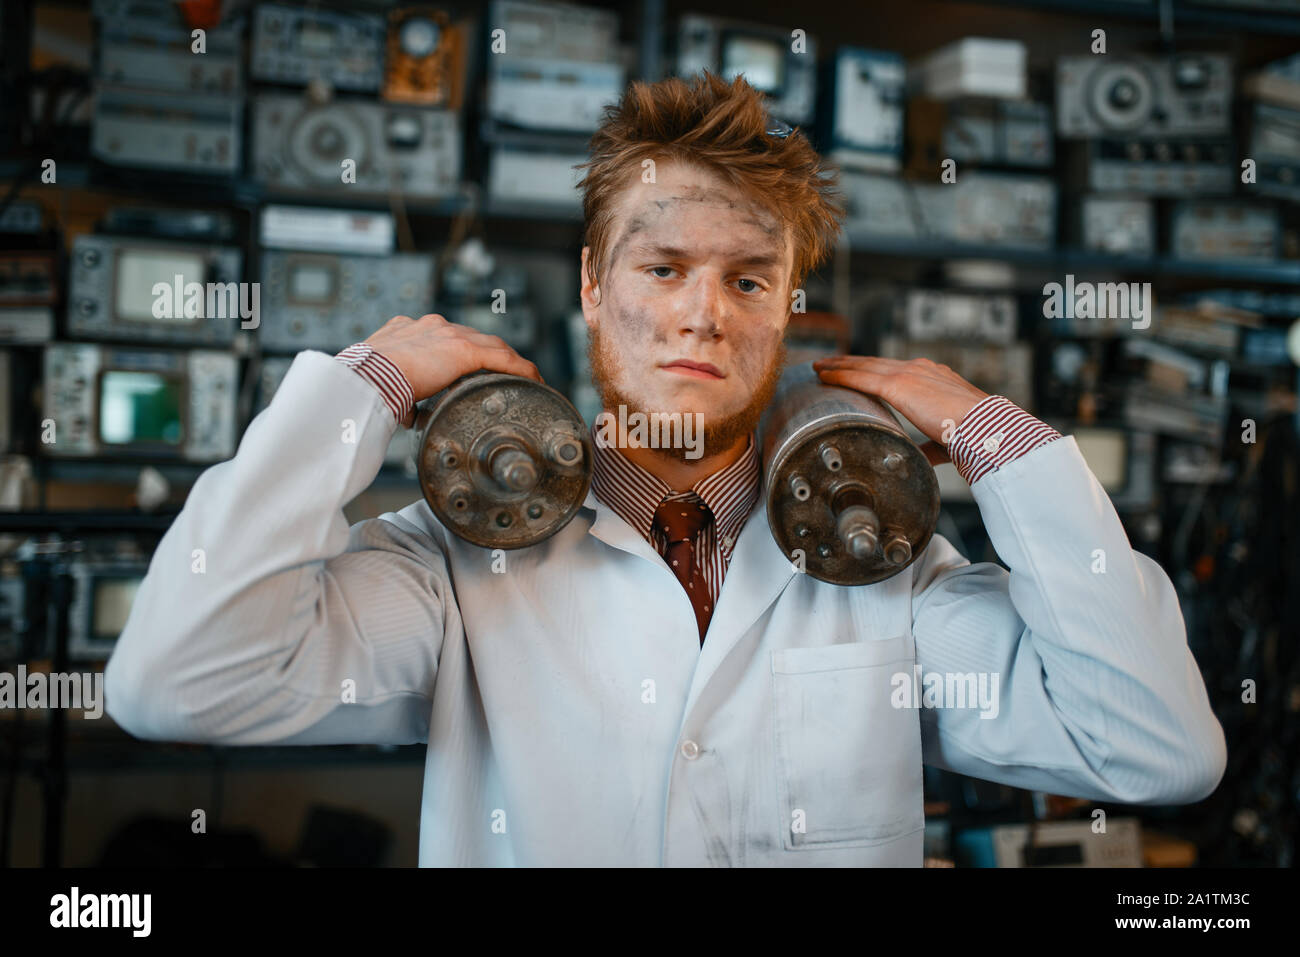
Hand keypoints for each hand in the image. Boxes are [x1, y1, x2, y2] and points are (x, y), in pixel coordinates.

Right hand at [364, 314, 542, 425]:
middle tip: (504, 374)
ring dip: (509, 362)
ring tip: (525, 378)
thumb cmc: (364, 384)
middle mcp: (430, 326)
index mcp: (408, 331)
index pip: (444, 339)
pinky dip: (519, 369)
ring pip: (491, 345)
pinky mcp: (462, 348)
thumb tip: (407, 414)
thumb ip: (401, 394)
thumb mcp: (382, 383)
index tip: (468, 368)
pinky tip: (533, 379)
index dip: (461, 353)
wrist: (364, 377)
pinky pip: (501, 358)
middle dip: (489, 355)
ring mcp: (447, 334)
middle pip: (472, 338)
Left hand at [811, 355, 988, 466]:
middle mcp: (921, 370)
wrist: (987, 428)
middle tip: (828, 363)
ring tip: (819, 366)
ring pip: (864, 366)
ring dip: (839, 366)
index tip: (857, 372)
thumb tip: (920, 457)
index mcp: (934, 378)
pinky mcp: (899, 385)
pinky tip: (824, 376)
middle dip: (850, 363)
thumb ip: (930, 444)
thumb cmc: (976, 435)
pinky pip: (861, 378)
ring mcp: (910, 374)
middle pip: (875, 363)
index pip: (896, 372)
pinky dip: (840, 376)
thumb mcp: (949, 436)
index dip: (873, 371)